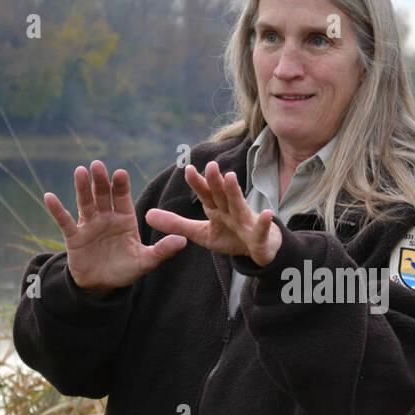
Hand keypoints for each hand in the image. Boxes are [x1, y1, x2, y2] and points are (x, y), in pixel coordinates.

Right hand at [43, 160, 186, 292]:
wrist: (102, 285)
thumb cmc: (125, 270)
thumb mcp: (145, 262)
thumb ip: (162, 251)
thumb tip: (183, 241)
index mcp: (124, 219)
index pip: (123, 198)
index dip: (121, 186)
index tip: (120, 173)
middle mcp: (106, 217)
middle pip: (103, 195)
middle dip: (100, 181)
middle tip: (98, 165)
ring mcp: (89, 225)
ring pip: (85, 203)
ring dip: (82, 188)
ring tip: (80, 171)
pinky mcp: (74, 236)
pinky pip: (64, 221)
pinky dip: (57, 209)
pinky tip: (49, 196)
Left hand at [144, 161, 282, 266]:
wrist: (259, 249)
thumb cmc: (231, 236)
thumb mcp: (201, 233)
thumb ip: (176, 224)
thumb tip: (146, 215)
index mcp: (216, 209)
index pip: (205, 194)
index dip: (198, 183)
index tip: (187, 168)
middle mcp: (231, 211)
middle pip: (222, 195)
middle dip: (216, 181)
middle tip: (210, 164)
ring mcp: (246, 222)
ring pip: (240, 206)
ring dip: (235, 192)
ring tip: (230, 176)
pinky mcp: (260, 236)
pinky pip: (262, 229)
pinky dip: (265, 223)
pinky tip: (267, 214)